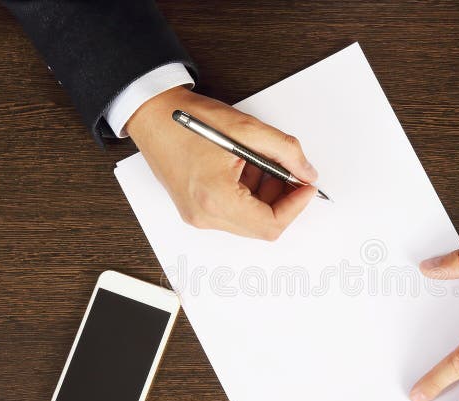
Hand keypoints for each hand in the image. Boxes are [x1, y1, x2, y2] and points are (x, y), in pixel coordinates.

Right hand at [127, 86, 317, 239]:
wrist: (152, 115)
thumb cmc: (188, 119)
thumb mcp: (247, 129)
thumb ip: (286, 152)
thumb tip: (306, 173)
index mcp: (216, 199)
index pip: (271, 224)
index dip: (296, 206)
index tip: (307, 187)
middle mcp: (204, 216)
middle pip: (261, 227)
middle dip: (282, 201)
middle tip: (291, 175)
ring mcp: (197, 216)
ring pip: (248, 222)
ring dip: (265, 197)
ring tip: (262, 165)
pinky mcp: (195, 210)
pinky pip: (233, 214)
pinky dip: (248, 196)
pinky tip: (246, 169)